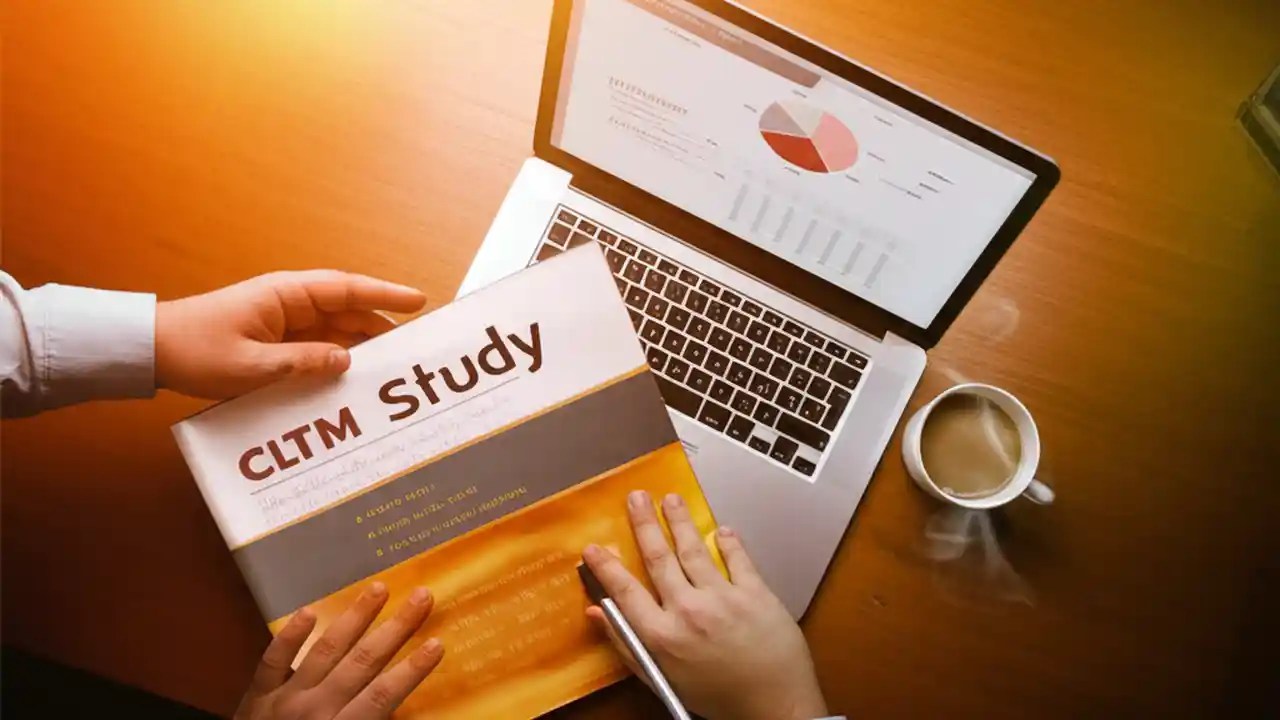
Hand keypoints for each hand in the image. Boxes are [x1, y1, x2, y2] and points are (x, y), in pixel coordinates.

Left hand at [156, 270, 426, 398]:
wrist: (151, 351)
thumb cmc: (193, 349)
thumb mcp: (250, 365)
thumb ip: (301, 363)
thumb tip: (346, 362)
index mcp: (285, 295)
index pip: (347, 290)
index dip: (385, 295)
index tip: (419, 300)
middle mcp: (291, 304)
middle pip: (349, 312)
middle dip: (383, 327)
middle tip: (416, 347)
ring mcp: (285, 323)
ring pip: (337, 332)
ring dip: (362, 348)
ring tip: (392, 368)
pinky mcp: (278, 342)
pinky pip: (319, 349)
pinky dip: (338, 362)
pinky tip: (353, 382)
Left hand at [234, 583, 443, 719]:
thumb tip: (403, 712)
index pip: (384, 695)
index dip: (412, 670)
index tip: (437, 642)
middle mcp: (317, 709)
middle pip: (363, 663)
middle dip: (395, 629)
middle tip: (421, 596)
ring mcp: (285, 698)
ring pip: (326, 651)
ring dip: (355, 618)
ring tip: (379, 588)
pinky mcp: (258, 693)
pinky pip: (272, 660)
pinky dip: (290, 636)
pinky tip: (309, 610)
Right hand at [582, 491, 828, 719]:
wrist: (774, 706)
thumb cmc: (718, 697)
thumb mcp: (663, 678)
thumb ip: (628, 644)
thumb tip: (598, 612)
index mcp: (662, 637)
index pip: (625, 592)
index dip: (607, 567)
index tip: (594, 547)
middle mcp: (689, 612)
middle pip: (659, 558)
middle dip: (645, 523)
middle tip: (636, 498)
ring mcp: (723, 599)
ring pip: (693, 550)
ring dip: (679, 521)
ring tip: (671, 499)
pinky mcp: (755, 593)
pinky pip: (737, 558)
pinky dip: (727, 541)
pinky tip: (721, 530)